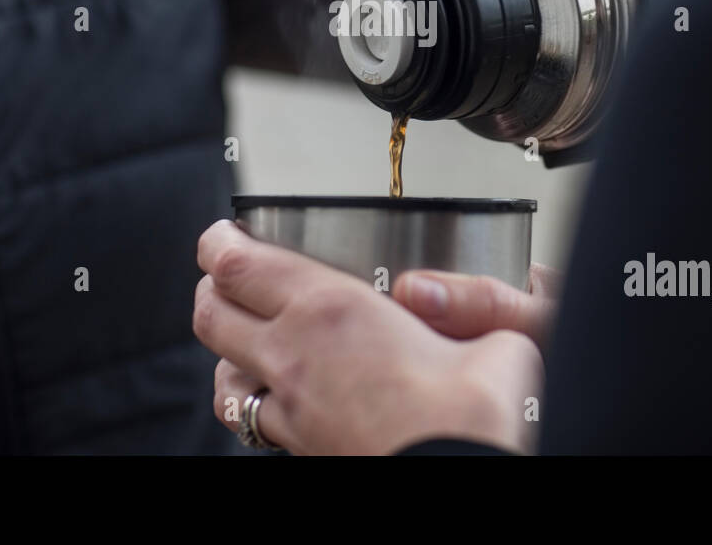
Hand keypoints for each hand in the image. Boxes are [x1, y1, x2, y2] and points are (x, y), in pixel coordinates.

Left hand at [194, 220, 542, 454]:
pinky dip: (253, 403)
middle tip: (224, 273)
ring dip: (224, 351)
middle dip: (210, 288)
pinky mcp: (302, 450)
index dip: (219, 243)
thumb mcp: (501, 341)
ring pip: (222, 375)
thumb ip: (489, 314)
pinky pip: (254, 423)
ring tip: (242, 337)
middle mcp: (296, 359)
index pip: (239, 266)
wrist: (457, 480)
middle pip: (211, 314)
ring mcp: (292, 412)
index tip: (224, 232)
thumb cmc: (469, 421)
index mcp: (332, 311)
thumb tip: (492, 314)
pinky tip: (276, 398)